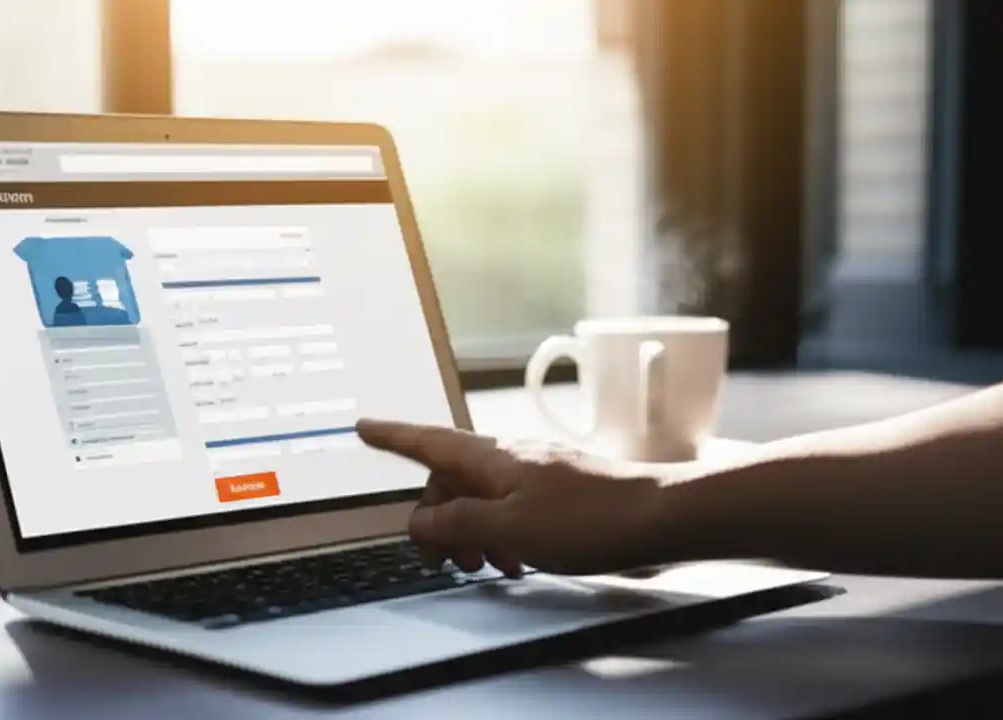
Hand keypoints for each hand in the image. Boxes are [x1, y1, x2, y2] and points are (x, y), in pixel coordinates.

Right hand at [355, 419, 670, 576]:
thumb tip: (420, 520)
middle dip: (439, 519)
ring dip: (473, 532)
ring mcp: (536, 470)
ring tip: (487, 569)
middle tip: (444, 563)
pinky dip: (502, 532)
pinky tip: (517, 560)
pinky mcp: (558, 488)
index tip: (364, 426)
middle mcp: (509, 456)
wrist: (660, 516)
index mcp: (490, 458)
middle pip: (451, 480)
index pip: (428, 442)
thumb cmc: (586, 520)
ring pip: (482, 497)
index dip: (393, 436)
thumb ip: (457, 523)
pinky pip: (511, 506)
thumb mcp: (508, 528)